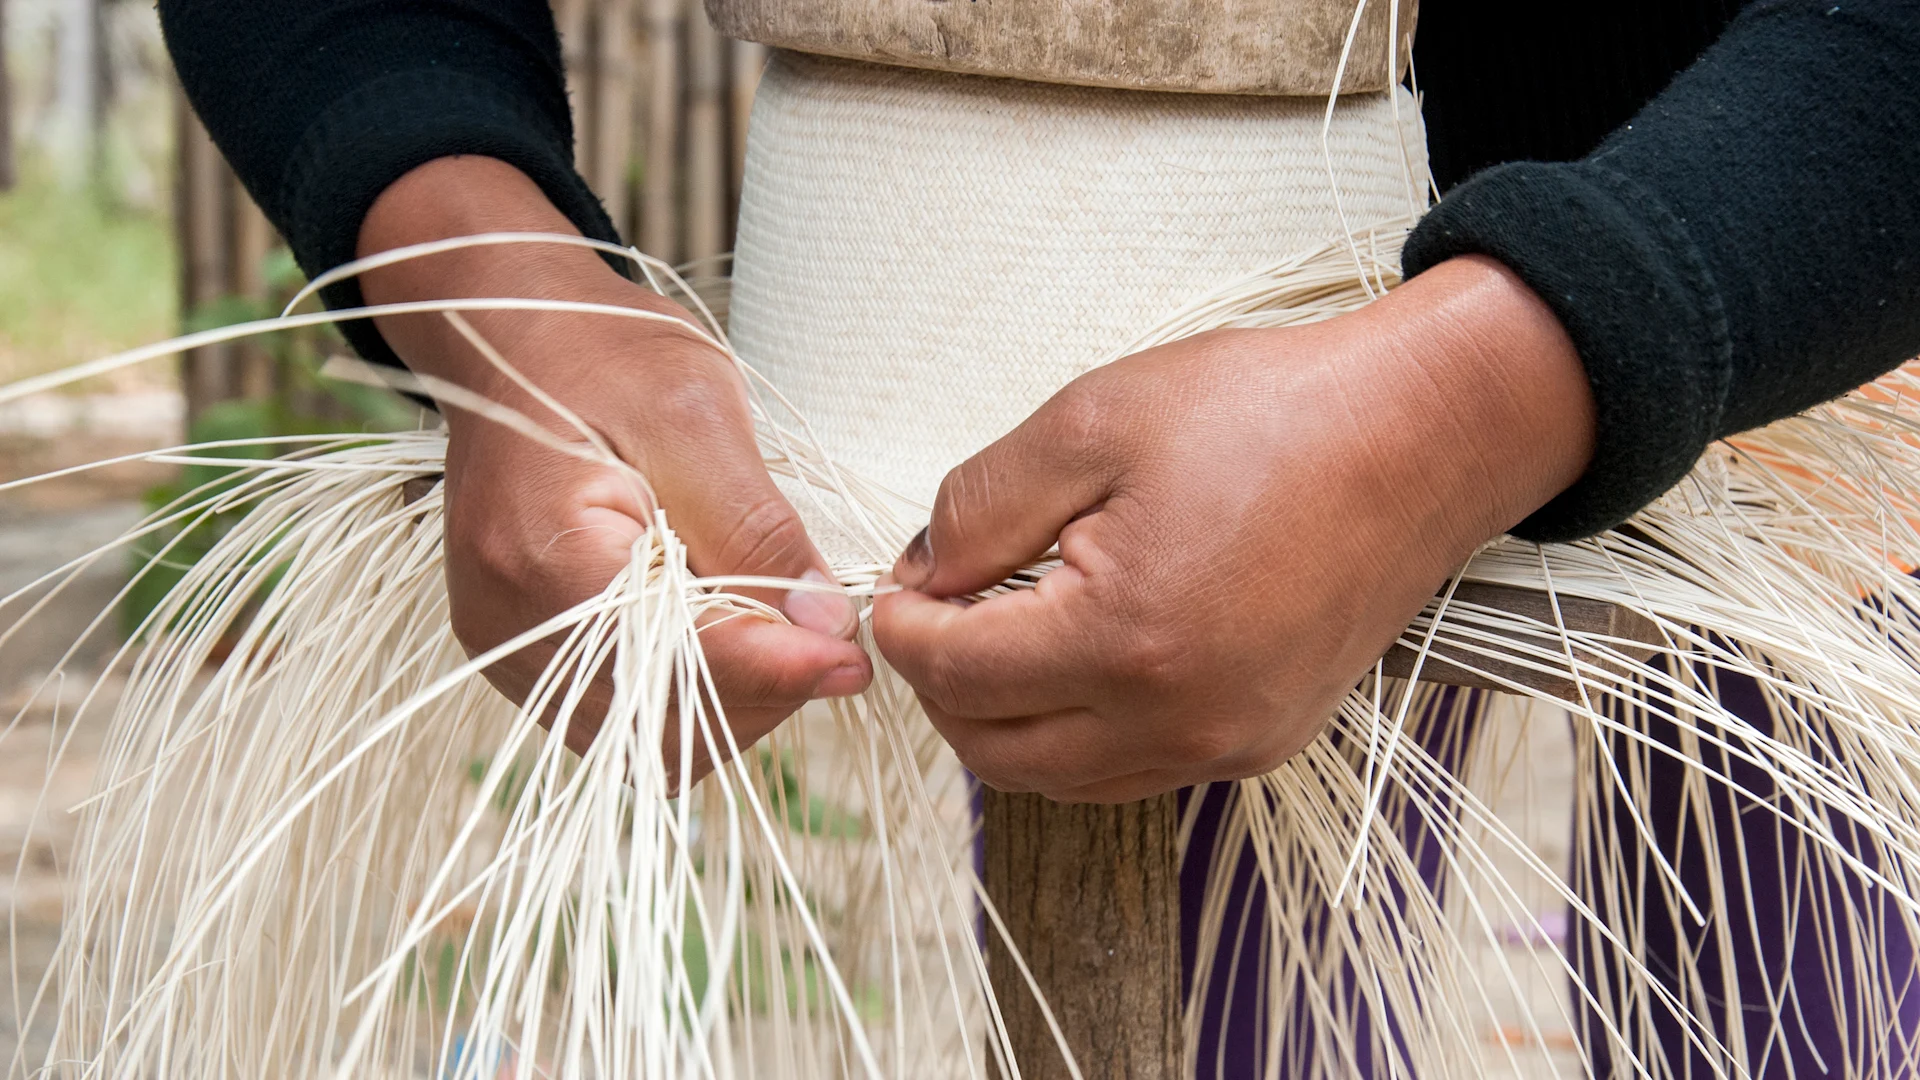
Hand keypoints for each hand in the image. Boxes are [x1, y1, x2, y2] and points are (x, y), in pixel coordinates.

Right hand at [360, 156, 870, 781]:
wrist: (513, 336)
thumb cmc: (603, 356)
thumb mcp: (697, 414)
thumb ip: (756, 529)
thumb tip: (823, 626)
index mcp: (542, 555)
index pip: (673, 661)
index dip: (775, 669)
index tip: (853, 659)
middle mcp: (509, 624)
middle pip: (660, 722)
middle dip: (760, 689)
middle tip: (828, 632)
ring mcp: (508, 648)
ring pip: (645, 739)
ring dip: (731, 700)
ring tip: (777, 623)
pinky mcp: (524, 655)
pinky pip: (622, 716)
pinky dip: (690, 693)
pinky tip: (727, 630)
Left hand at [872, 256, 1593, 801]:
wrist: (1419, 436)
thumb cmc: (1271, 414)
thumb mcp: (1094, 420)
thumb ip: (982, 506)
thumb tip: (923, 570)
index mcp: (1127, 639)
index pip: (959, 675)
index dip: (903, 630)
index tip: (894, 589)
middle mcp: (1180, 718)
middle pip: (997, 751)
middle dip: (941, 688)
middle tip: (933, 614)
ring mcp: (1227, 742)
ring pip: (1061, 777)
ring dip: (1006, 719)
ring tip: (1000, 631)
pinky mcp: (1262, 742)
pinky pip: (1132, 768)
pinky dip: (1078, 730)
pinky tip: (1077, 656)